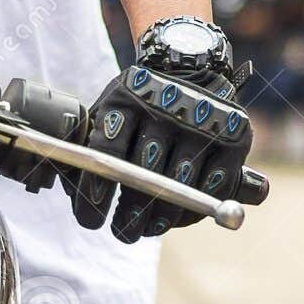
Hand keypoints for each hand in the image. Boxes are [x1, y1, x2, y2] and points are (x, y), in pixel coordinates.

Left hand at [64, 63, 251, 242]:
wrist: (189, 70)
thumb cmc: (138, 105)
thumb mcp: (108, 110)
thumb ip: (86, 145)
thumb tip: (69, 188)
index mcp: (126, 97)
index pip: (107, 153)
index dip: (96, 193)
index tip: (90, 220)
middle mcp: (167, 104)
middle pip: (146, 173)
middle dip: (130, 214)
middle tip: (121, 233)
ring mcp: (204, 118)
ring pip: (181, 184)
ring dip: (161, 217)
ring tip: (146, 230)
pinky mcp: (234, 134)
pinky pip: (215, 185)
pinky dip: (195, 209)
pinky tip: (177, 218)